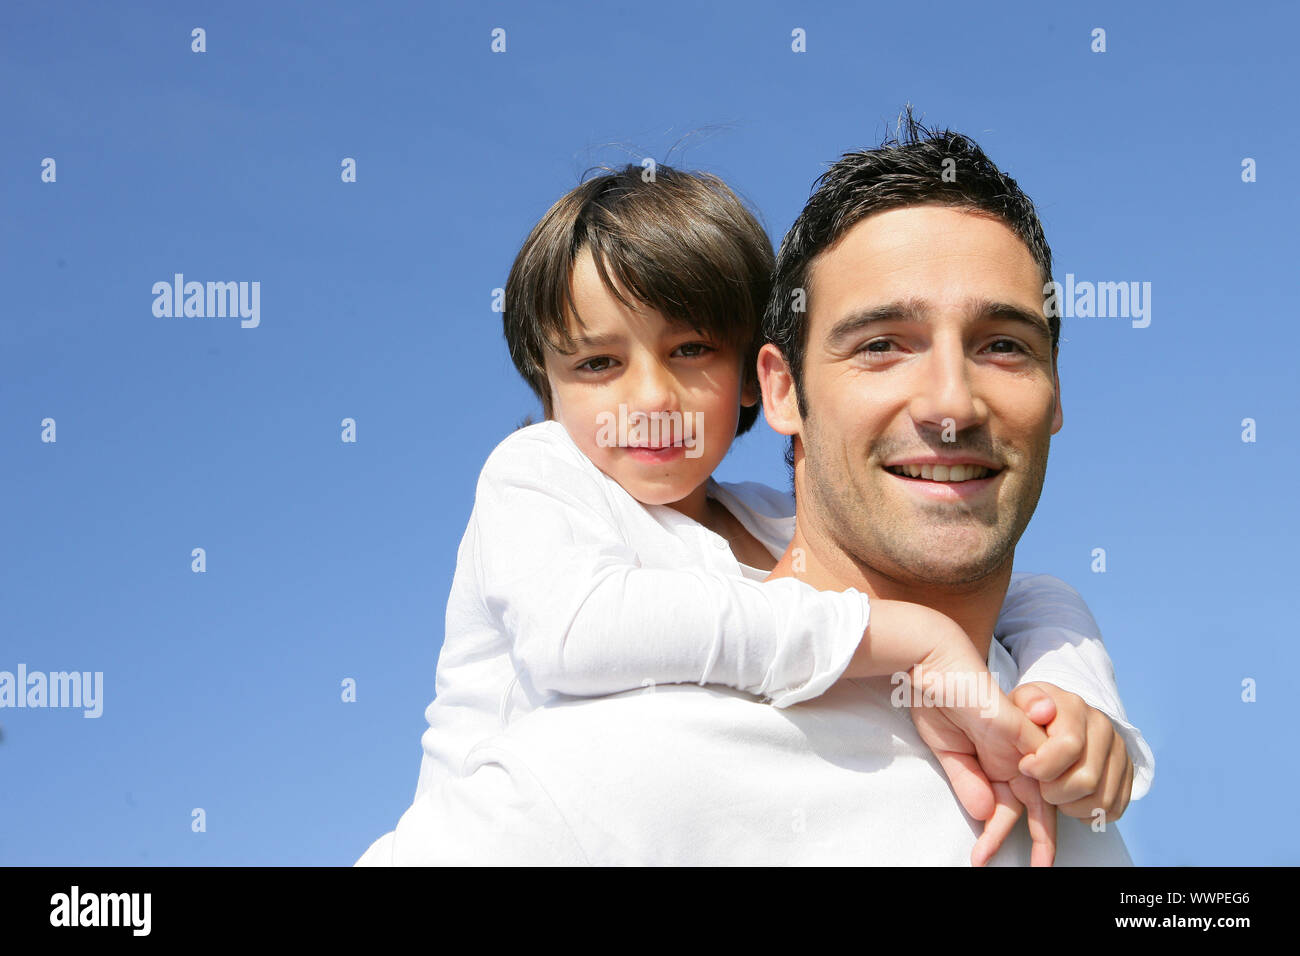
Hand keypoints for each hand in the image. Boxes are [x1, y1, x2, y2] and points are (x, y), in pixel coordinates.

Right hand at [903, 639, 1055, 866]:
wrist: (934, 662)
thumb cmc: (937, 699)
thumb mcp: (947, 751)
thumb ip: (967, 781)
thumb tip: (985, 815)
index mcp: (995, 761)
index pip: (1006, 805)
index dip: (998, 834)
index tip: (982, 860)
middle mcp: (1013, 755)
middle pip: (1036, 804)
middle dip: (1041, 839)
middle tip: (1041, 870)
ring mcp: (1020, 742)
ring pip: (1045, 790)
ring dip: (1042, 825)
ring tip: (1040, 858)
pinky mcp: (1021, 727)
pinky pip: (1044, 762)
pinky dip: (1040, 787)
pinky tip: (1015, 811)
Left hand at [1010, 682, 1134, 822]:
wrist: (1056, 718)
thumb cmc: (1031, 715)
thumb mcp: (1020, 700)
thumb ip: (1026, 700)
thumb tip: (1041, 712)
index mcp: (1076, 708)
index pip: (1070, 746)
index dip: (1043, 766)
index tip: (1026, 767)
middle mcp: (1103, 728)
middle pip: (1087, 780)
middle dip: (1054, 792)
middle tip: (1040, 785)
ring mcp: (1119, 751)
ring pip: (1102, 800)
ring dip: (1071, 807)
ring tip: (1054, 793)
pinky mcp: (1127, 773)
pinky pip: (1114, 809)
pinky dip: (1089, 814)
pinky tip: (1071, 801)